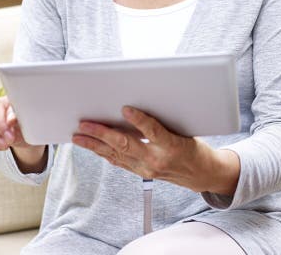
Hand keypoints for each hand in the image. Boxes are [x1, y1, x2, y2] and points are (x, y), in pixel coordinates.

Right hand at [0, 96, 32, 150]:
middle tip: (10, 139)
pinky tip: (1, 146)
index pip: (0, 104)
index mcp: (8, 100)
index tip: (12, 125)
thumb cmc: (28, 125)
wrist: (27, 137)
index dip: (4, 115)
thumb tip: (10, 119)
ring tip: (6, 145)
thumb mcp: (28, 122)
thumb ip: (19, 118)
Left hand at [72, 106, 237, 193]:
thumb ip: (163, 122)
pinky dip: (104, 153)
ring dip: (95, 145)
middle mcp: (157, 160)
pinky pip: (119, 161)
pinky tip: (93, 146)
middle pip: (125, 145)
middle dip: (102, 134)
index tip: (125, 108)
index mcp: (172, 146)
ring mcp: (147, 169)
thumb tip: (138, 105)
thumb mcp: (185, 131)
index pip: (153, 131)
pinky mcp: (142, 172)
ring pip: (116, 155)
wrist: (202, 175)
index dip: (139, 120)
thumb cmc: (195, 148)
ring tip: (78, 136)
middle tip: (84, 124)